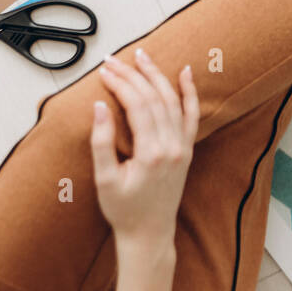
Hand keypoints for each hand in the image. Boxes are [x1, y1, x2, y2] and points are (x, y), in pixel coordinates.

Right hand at [91, 50, 198, 251]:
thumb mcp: (104, 180)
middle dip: (134, 75)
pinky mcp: (187, 150)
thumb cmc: (124, 210)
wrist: (149, 233)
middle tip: (114, 60)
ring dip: (157, 76)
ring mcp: (183, 147)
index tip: (104, 71)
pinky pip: (192, 115)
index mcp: (151, 153)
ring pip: (173, 101)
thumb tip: (99, 107)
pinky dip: (190, 92)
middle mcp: (172, 147)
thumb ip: (102, 142)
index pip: (137, 105)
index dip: (120, 84)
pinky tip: (185, 73)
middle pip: (154, 98)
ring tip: (142, 57)